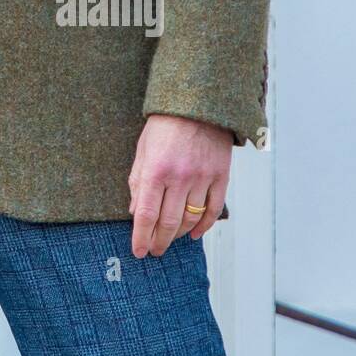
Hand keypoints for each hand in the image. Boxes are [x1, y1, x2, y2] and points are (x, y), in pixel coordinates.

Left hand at [128, 115, 230, 256]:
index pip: (147, 214)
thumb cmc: (165, 125)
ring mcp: (202, 178)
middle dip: (159, 241)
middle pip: (168, 222)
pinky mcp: (220, 176)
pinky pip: (213, 209)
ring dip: (178, 235)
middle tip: (154, 251)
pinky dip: (203, 226)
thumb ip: (138, 181)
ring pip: (190, 219)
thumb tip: (135, 212)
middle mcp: (179, 177)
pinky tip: (194, 234)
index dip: (141, 236)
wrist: (198, 104)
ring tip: (169, 240)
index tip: (138, 251)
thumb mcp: (143, 149)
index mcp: (156, 169)